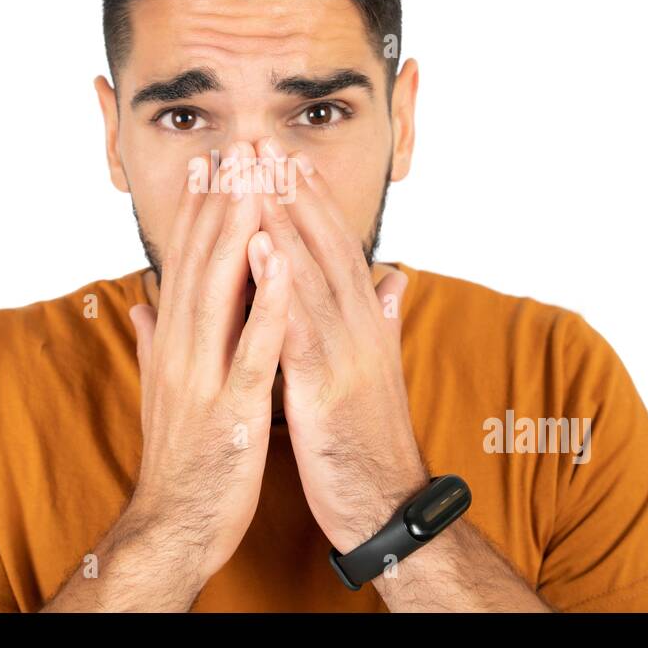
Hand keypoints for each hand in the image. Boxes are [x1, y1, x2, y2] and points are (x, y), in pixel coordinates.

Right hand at [127, 140, 291, 583]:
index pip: (189, 262)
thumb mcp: (160, 388)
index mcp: (173, 341)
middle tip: (237, 144)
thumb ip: (152, 339)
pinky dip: (265, 302)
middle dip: (220, 201)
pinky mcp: (231, 407)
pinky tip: (279, 261)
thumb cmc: (178, 456)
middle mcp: (182, 348)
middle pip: (201, 261)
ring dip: (238, 232)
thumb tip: (142, 300)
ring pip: (221, 290)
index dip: (203, 210)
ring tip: (254, 178)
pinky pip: (252, 347)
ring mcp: (204, 375)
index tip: (217, 162)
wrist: (172, 524)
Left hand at [252, 136, 428, 556]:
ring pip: (312, 271)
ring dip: (281, 218)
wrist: (387, 506)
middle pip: (324, 244)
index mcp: (366, 322)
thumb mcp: (376, 371)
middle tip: (261, 140)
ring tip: (254, 171)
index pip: (336, 246)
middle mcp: (362, 326)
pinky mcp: (327, 386)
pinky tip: (258, 246)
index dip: (310, 199)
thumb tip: (394, 277)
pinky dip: (280, 282)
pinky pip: (299, 324)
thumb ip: (382, 319)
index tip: (283, 156)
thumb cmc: (369, 441)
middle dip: (292, 190)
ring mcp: (348, 353)